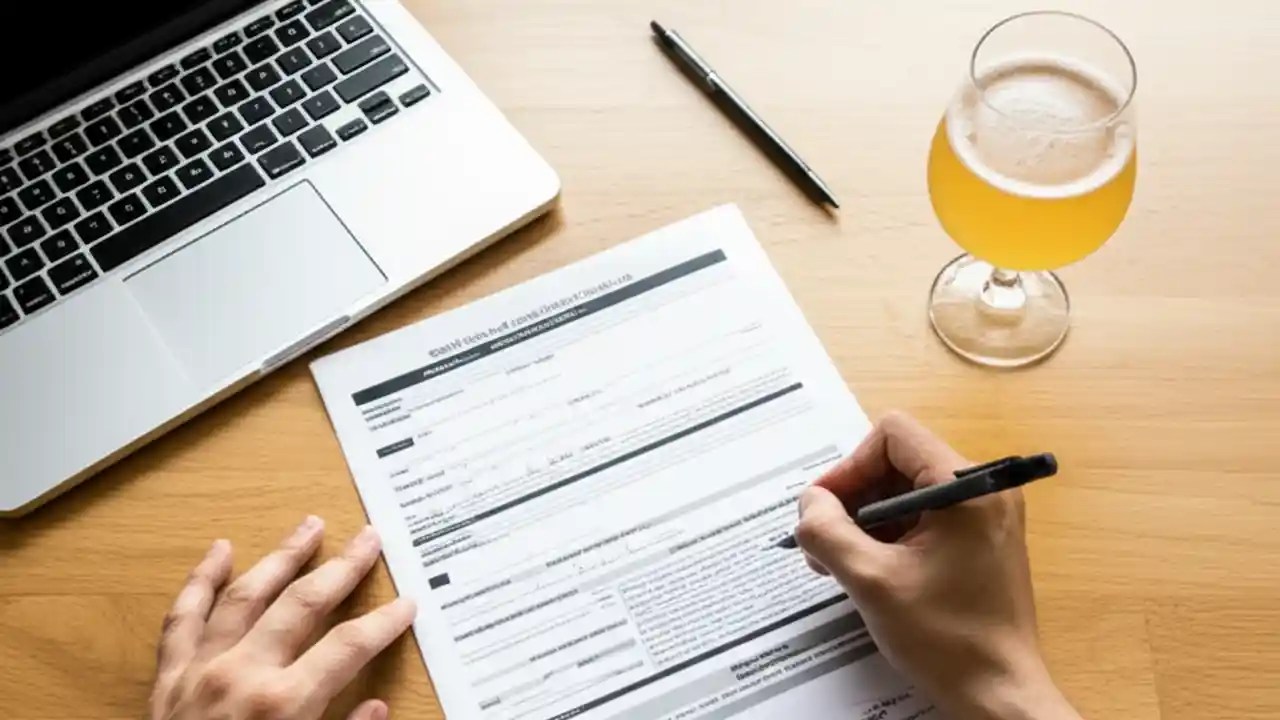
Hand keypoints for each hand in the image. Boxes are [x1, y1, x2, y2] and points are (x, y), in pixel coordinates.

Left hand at [150, 517, 416, 719]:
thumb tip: (378, 709)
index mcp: (284, 704)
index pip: (350, 646)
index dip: (385, 622)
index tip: (408, 602)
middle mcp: (243, 675)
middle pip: (304, 604)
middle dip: (342, 568)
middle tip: (369, 538)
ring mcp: (200, 671)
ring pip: (246, 595)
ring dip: (280, 557)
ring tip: (308, 526)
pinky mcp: (167, 680)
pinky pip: (183, 619)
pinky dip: (200, 581)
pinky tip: (219, 551)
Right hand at [795, 412, 1079, 719]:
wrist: (999, 694)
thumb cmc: (947, 639)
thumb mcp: (871, 581)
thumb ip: (829, 532)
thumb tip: (809, 504)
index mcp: (966, 486)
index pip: (893, 435)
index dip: (850, 467)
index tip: (826, 510)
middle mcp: (982, 489)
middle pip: (897, 462)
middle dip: (853, 498)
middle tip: (824, 542)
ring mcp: (984, 515)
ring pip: (906, 491)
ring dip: (866, 521)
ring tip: (839, 564)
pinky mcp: (979, 540)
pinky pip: (923, 517)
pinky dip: (888, 536)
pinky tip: (866, 571)